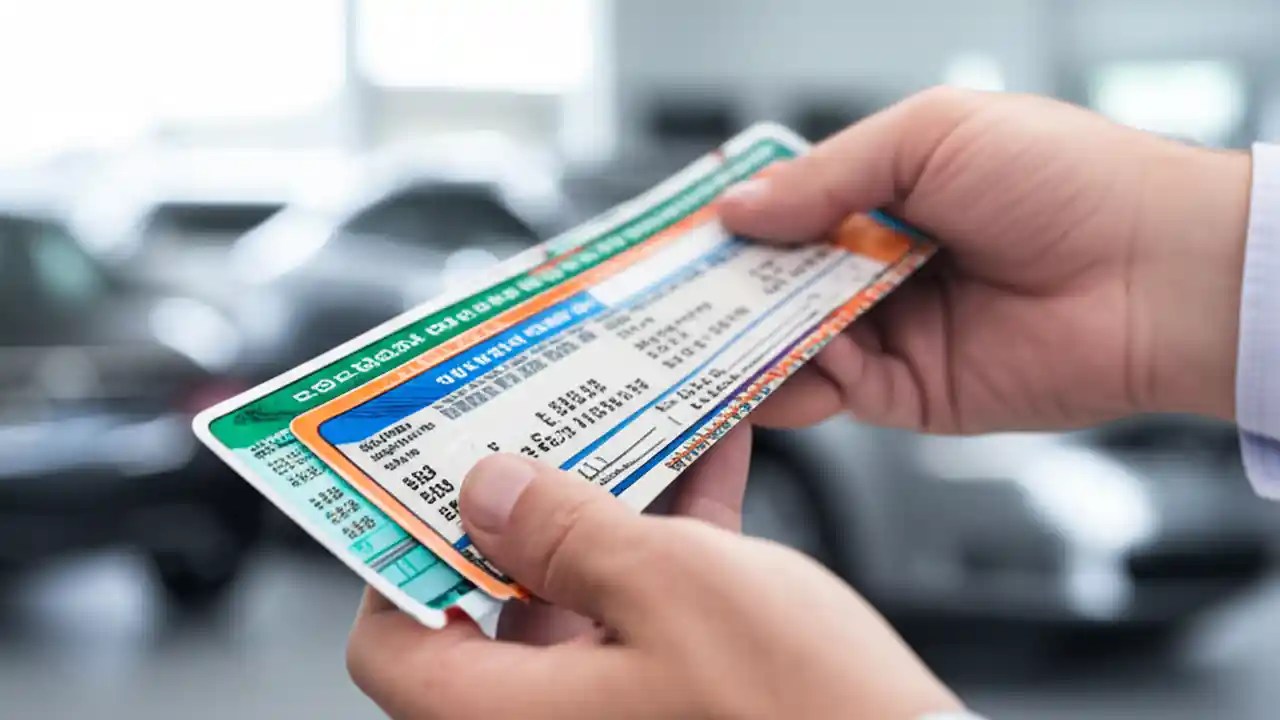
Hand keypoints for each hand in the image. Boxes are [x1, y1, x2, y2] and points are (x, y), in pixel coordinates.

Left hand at [347, 452, 961, 718]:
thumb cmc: (803, 714)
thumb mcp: (673, 585)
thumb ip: (567, 531)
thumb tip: (488, 493)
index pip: (392, 649)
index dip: (400, 562)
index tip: (426, 493)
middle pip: (487, 618)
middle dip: (516, 519)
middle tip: (533, 441)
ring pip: (573, 612)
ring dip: (597, 524)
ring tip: (622, 439)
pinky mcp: (679, 711)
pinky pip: (643, 625)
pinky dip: (661, 555)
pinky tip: (704, 475)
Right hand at [721, 87, 1251, 432]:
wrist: (1154, 274)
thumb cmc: (1064, 179)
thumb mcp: (930, 136)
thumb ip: (826, 176)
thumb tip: (738, 209)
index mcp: (890, 196)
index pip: (788, 213)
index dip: (734, 224)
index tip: (675, 236)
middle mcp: (884, 267)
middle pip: (778, 284)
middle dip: (724, 288)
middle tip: (663, 296)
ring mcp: (894, 331)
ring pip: (792, 341)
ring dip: (745, 339)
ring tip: (695, 336)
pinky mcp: (909, 394)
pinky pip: (830, 390)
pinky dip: (792, 382)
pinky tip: (765, 367)